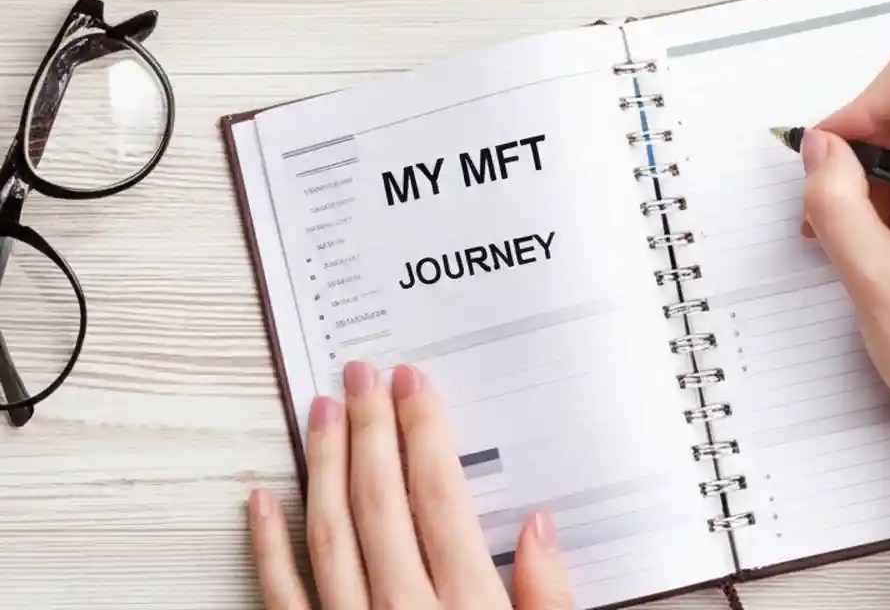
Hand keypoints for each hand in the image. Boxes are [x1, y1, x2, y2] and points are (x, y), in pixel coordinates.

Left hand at [246, 362, 571, 609]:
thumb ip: (553, 599)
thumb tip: (543, 530)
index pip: (439, 499)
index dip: (425, 432)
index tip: (415, 385)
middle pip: (381, 502)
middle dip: (373, 428)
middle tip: (364, 375)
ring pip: (329, 535)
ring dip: (325, 466)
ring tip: (322, 413)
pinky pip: (281, 597)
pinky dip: (267, 545)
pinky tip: (263, 501)